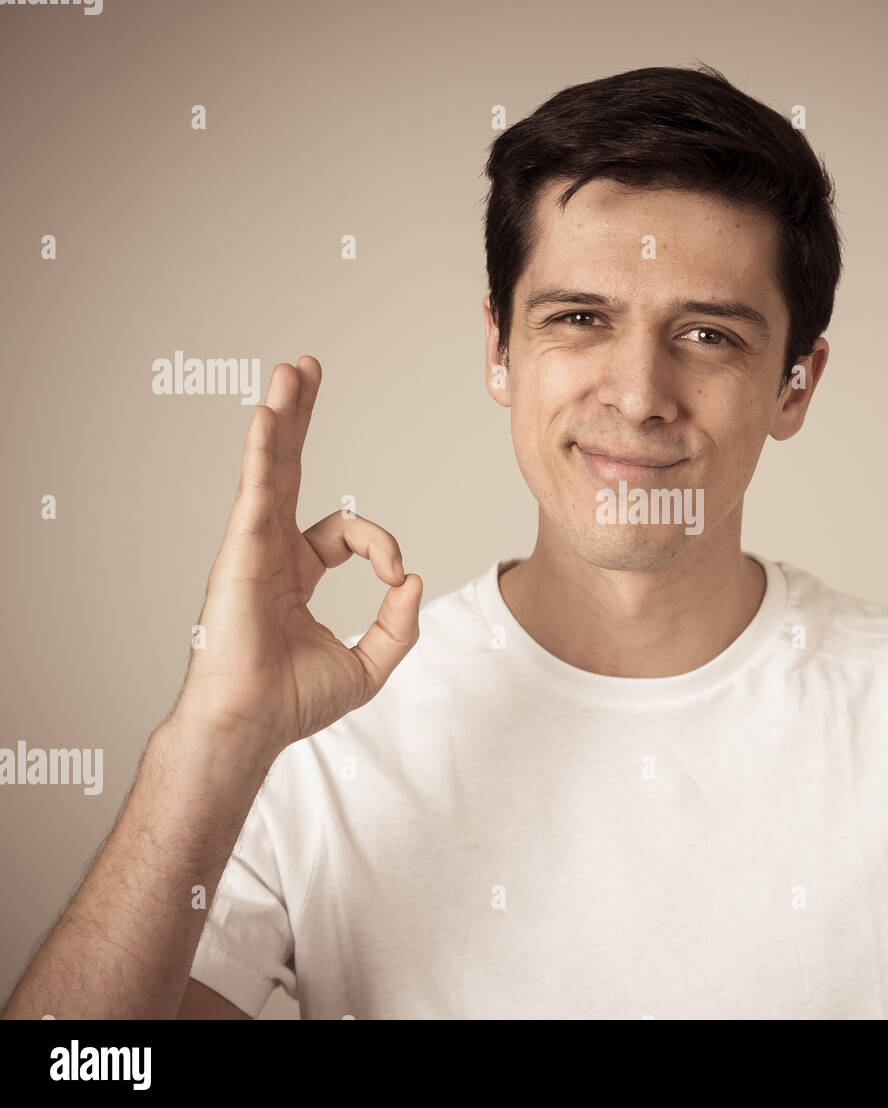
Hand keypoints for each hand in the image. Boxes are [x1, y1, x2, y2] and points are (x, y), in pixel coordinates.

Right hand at [171, 356, 421, 760]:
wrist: (252, 725)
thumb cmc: (293, 701)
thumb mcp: (369, 664)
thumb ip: (397, 624)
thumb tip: (415, 580)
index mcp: (295, 572)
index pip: (346, 531)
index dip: (383, 546)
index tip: (397, 578)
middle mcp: (270, 551)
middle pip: (290, 469)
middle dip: (302, 419)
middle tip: (307, 371)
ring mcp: (252, 547)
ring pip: (271, 468)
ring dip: (283, 416)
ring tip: (292, 370)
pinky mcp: (240, 551)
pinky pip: (256, 490)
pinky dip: (263, 452)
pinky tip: (270, 414)